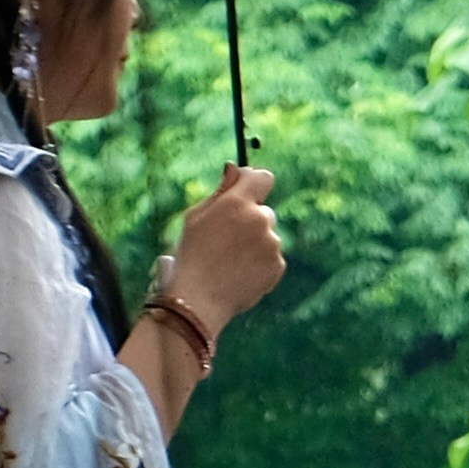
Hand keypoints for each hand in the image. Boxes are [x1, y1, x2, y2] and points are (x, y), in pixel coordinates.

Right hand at [161, 165, 287, 333]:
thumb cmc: (191, 255)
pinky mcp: (278, 266)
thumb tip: (234, 168)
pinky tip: (239, 273)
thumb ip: (221, 190)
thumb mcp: (196, 217)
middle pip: (264, 211)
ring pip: (268, 236)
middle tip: (226, 241)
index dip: (254, 184)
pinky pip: (272, 257)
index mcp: (238, 202)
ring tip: (230, 261)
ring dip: (254, 244)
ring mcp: (272, 244)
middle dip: (249, 221)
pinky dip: (260, 263)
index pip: (262, 177)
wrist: (197, 299)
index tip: (245, 193)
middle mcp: (260, 219)